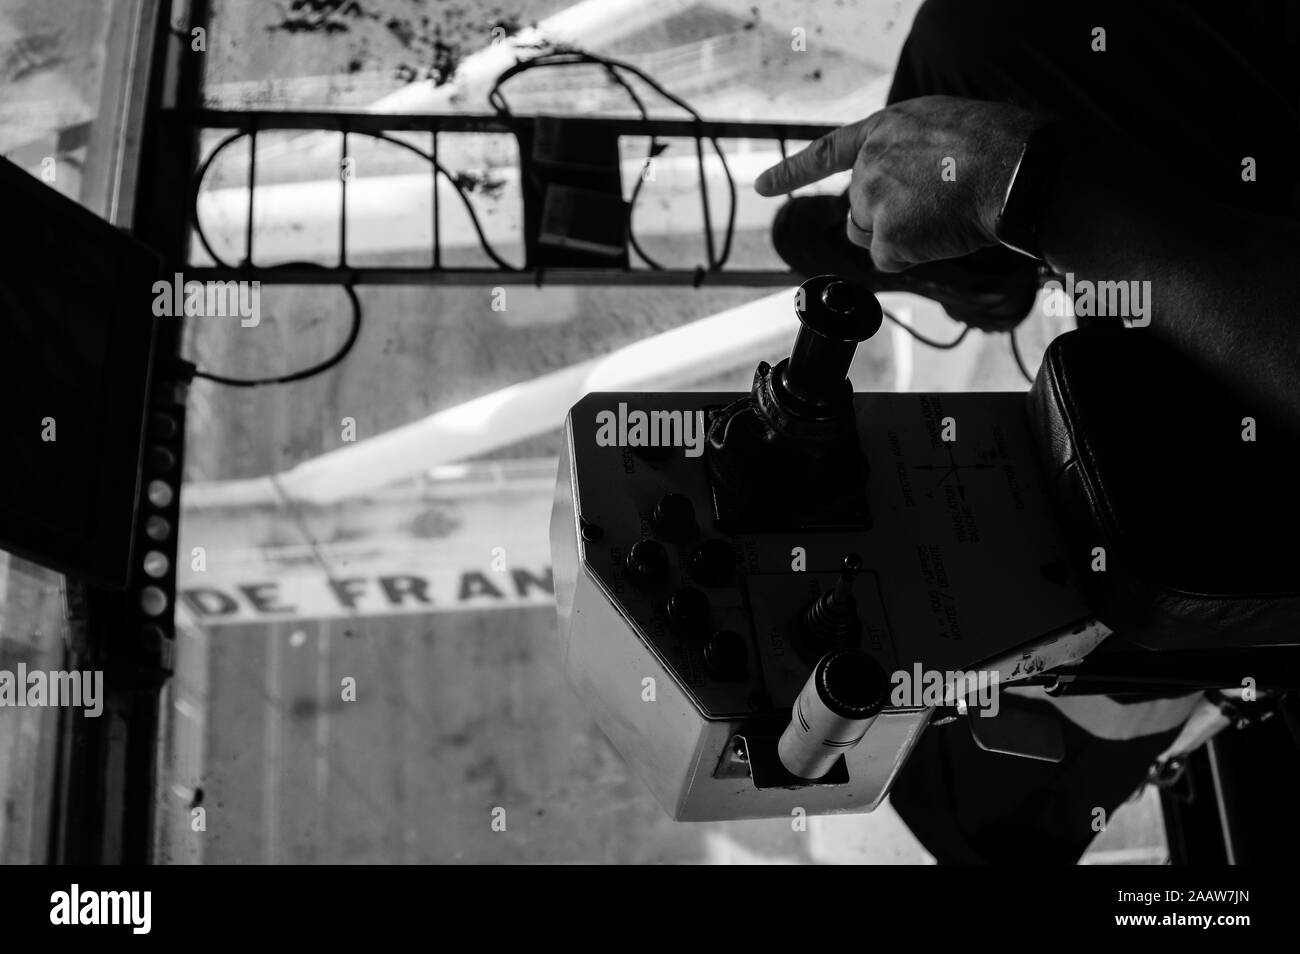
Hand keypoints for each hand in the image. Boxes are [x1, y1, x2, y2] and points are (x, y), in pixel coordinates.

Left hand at [755, 96, 1043, 271]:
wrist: (1010, 168)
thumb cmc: (990, 147)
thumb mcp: (937, 128)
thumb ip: (902, 153)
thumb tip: (897, 189)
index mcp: (881, 131)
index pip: (825, 153)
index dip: (791, 172)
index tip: (761, 186)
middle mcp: (866, 165)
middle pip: (858, 210)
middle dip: (889, 216)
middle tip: (935, 201)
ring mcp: (871, 200)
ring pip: (869, 236)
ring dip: (898, 236)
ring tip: (940, 213)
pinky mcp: (884, 236)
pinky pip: (888, 259)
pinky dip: (913, 254)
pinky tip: (939, 231)